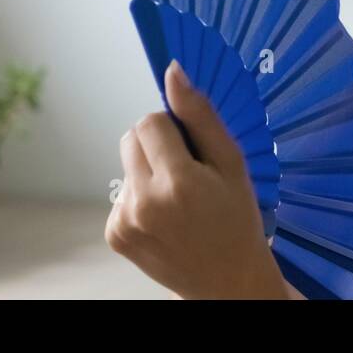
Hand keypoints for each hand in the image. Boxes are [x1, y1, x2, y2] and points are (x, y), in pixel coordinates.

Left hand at [106, 60, 287, 298]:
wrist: (227, 280)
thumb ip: (200, 116)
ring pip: (127, 166)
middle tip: (187, 173)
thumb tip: (172, 71)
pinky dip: (140, 198)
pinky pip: (121, 193)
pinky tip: (165, 218)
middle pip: (131, 138)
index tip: (193, 150)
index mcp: (176, 181)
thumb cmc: (236, 218)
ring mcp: (124, 220)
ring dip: (148, 173)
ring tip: (178, 201)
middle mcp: (143, 201)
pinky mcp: (115, 234)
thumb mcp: (232, 163)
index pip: (150, 121)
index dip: (173, 129)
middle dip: (156, 146)